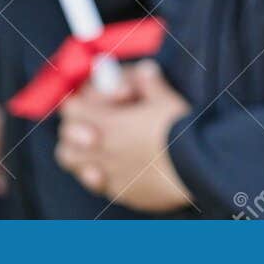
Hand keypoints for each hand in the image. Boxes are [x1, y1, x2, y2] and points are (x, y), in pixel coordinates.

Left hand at [55, 61, 193, 212]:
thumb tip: (144, 69)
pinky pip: (102, 187)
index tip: (92, 102)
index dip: (80, 103)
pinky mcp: (124, 194)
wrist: (198, 166)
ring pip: (78, 168)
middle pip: (65, 144)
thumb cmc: (180, 128)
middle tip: (92, 128)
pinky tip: (119, 171)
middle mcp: (102, 151)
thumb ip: (148, 83)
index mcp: (108, 124)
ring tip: (100, 151)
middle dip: (74, 134)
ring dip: (83, 158)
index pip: (71, 111)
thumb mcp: (165, 97)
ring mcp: (111, 176)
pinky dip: (104, 178)